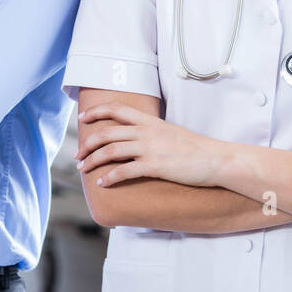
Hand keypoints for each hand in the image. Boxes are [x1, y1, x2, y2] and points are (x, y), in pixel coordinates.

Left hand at [75, 102, 218, 186]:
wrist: (214, 159)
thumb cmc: (194, 148)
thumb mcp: (169, 132)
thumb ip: (151, 131)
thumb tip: (135, 137)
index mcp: (149, 121)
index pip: (116, 109)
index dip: (96, 112)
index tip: (83, 118)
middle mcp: (146, 131)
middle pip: (107, 132)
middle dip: (87, 144)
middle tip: (78, 154)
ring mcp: (149, 148)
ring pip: (110, 151)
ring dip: (92, 160)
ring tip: (83, 169)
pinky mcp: (154, 166)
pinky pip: (124, 171)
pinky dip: (109, 177)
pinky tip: (102, 183)